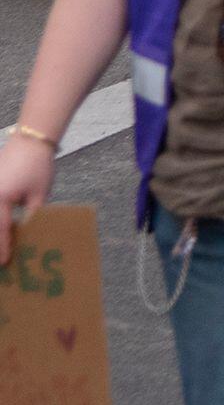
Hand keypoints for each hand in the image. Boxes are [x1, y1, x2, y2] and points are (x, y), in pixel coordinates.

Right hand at [0, 130, 52, 263]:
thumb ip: (31, 215)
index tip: (5, 263)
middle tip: (1, 262)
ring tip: (2, 244)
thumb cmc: (38, 167)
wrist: (29, 141)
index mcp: (0, 200)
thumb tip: (28, 233)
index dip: (4, 248)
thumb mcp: (39, 195)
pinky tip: (1, 228)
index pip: (1, 230)